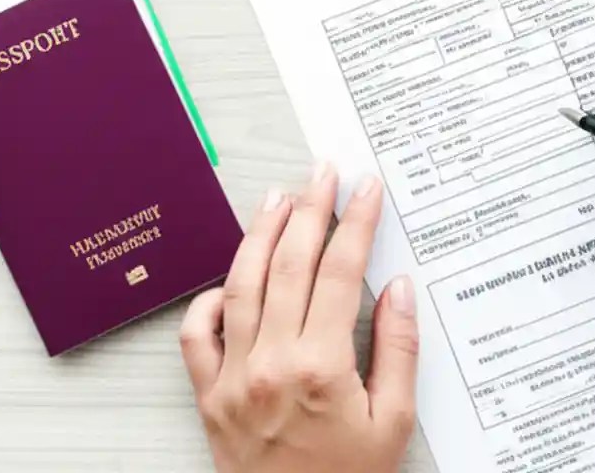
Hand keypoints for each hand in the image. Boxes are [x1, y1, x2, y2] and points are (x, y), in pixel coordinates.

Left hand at [178, 164, 417, 472]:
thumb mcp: (395, 420)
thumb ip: (398, 349)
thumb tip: (397, 288)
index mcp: (322, 365)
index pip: (340, 271)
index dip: (356, 222)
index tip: (366, 189)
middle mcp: (271, 362)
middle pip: (289, 264)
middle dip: (310, 209)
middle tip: (322, 173)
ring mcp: (233, 377)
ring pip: (242, 285)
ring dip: (260, 235)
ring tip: (278, 198)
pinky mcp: (208, 396)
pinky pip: (196, 335)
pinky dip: (209, 300)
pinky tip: (230, 278)